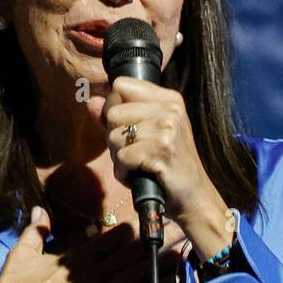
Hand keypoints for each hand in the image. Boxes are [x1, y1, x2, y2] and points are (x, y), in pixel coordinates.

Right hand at [0, 207, 183, 282]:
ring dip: (163, 262)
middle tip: (181, 228)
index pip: (112, 238)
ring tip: (185, 251)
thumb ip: (36, 231)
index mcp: (76, 256)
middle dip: (157, 239)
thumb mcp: (21, 253)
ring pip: (138, 274)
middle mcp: (92, 272)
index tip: (153, 220)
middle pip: (132, 252)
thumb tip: (41, 210)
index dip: (136, 229)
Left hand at [101, 77, 234, 256]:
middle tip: (137, 152)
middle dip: (115, 138)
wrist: (192, 197)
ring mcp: (167, 128)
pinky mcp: (162, 150)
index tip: (129, 127)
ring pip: (113, 137)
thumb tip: (90, 101)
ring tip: (141, 164)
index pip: (121, 85)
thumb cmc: (163, 165)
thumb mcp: (143, 134)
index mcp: (168, 99)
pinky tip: (142, 175)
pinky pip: (121, 157)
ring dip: (120, 157)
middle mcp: (170, 109)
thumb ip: (115, 117)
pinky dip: (125, 173)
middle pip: (112, 112)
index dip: (114, 108)